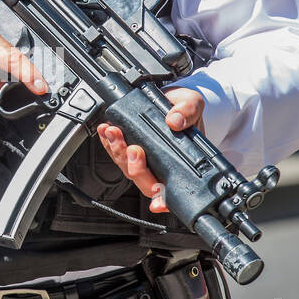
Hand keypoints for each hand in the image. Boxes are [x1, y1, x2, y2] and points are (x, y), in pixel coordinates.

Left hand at [96, 89, 205, 212]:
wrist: (172, 99)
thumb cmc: (185, 108)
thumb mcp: (193, 103)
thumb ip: (188, 111)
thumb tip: (175, 122)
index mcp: (180, 164)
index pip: (172, 190)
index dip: (163, 200)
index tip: (157, 195)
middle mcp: (160, 167)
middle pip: (144, 181)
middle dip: (135, 167)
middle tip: (132, 148)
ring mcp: (143, 160)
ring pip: (127, 167)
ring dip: (118, 152)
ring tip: (113, 133)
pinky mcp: (129, 150)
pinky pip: (117, 153)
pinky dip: (109, 143)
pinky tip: (105, 131)